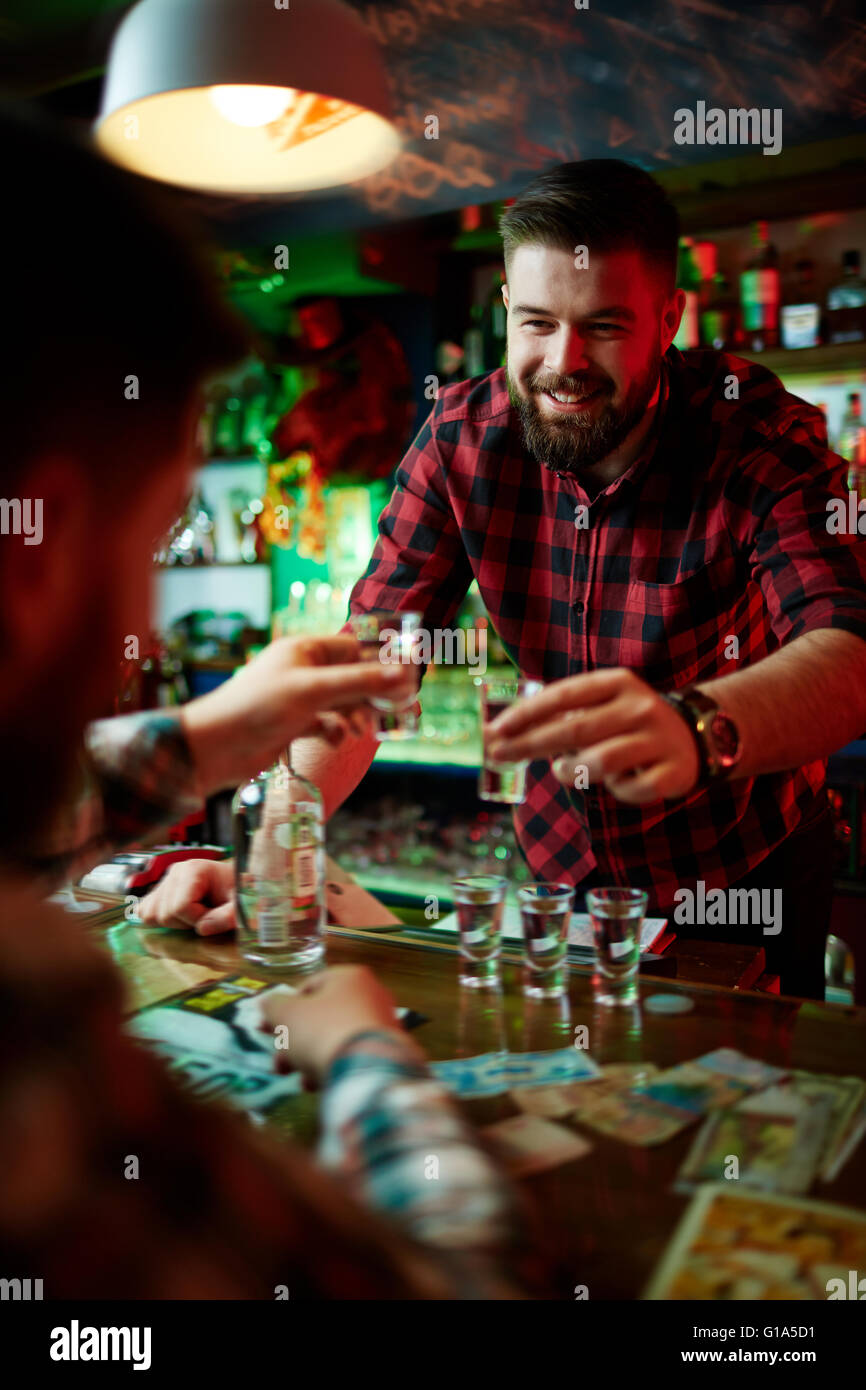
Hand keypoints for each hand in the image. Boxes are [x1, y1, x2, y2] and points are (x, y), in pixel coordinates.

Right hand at [137, 857, 235, 934]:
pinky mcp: (160, 892)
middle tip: (207, 914)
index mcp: (193, 869)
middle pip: (164, 914)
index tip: (215, 914)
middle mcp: (175, 872)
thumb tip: (202, 929)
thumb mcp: (242, 904)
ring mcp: (165, 882)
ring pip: (151, 915)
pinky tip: (180, 917)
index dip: (198, 919)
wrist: (238, 885)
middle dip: (187, 923)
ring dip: (175, 923)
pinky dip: (159, 921)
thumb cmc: (240, 892)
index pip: (180, 907)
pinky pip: (145, 912)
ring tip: (195, 914)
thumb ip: (228, 916)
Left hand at [179, 634, 414, 795]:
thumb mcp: (315, 690)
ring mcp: (297, 699)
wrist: (216, 746)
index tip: (406, 677)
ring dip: (354, 717)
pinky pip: (326, 725)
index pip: (353, 648)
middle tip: (399, 709)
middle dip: (372, 695)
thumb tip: (405, 675)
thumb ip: (361, 682)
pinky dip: (335, 733)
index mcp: (304, 650)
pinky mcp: (292, 725)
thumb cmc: (259, 706)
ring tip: (359, 732)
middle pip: (351, 678)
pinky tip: (335, 741)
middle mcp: (302, 671)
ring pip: (341, 704)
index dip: (380, 661)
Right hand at [258, 965, 421, 1085]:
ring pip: (335, 1038)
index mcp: (350, 977)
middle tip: (278, 1060)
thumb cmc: (322, 1031)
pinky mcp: (387, 1053)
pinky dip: (332, 1066)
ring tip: (296, 1078)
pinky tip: (316, 1084)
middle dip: (294, 1040)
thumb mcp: (287, 1015)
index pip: (309, 986)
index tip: (267, 1028)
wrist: (365, 1070)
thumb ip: (274, 1006)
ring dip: (309, 1057)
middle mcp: (371, 995)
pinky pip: (352, 1056)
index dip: (283, 1008)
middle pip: (321, 1016)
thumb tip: (266, 1002)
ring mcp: (382, 1025)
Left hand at [484, 668, 699, 804]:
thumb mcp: (604, 704)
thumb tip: (506, 733)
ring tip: (565, 771)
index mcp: (618, 682)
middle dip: (529, 744)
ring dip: (572, 771)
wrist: (699, 734)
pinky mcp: (673, 772)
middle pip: (574, 729)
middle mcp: (640, 706)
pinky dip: (617, 790)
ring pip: (600, 763)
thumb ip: (565, 713)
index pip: (564, 694)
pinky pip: (629, 789)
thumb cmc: (631, 722)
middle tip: (499, 756)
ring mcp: (659, 738)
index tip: (496, 729)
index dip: (527, 712)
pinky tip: (621, 781)